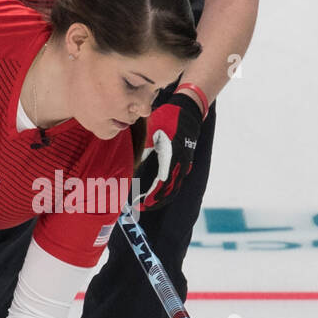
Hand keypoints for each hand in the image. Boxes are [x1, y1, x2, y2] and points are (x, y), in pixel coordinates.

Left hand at [134, 93, 203, 211]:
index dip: (151, 197)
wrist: (187, 111)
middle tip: (141, 207)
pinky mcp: (186, 162)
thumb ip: (142, 151)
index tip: (140, 204)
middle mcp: (180, 163)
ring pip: (175, 188)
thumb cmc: (167, 120)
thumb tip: (130, 167)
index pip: (161, 184)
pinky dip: (168, 190)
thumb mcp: (150, 134)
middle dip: (155, 201)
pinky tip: (159, 192)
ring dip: (162, 198)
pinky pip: (178, 181)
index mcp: (171, 157)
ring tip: (149, 203)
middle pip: (169, 191)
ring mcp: (185, 164)